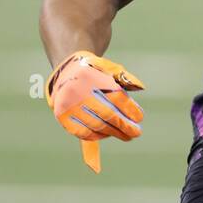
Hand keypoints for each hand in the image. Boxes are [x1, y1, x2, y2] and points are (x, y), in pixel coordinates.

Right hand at [45, 50, 144, 173]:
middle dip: (124, 126)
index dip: (129, 109)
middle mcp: (77, 91)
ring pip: (96, 125)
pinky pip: (82, 132)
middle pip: (107, 114)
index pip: (116, 97)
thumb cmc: (92, 69)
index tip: (139, 118)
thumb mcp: (107, 67)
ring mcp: (68, 105)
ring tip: (126, 136)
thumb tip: (140, 87)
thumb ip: (124, 76)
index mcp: (90, 75)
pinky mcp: (62, 116)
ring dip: (113, 133)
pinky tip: (107, 134)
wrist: (63, 69)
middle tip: (136, 133)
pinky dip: (97, 135)